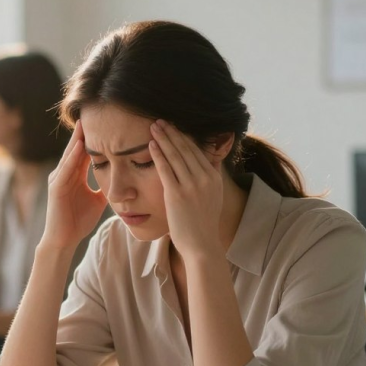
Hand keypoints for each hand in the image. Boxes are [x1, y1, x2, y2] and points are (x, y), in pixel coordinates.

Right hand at [41, 121, 107, 249]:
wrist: (63, 240)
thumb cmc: (77, 221)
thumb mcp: (97, 200)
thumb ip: (105, 187)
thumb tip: (120, 180)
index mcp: (75, 175)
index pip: (86, 151)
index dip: (96, 137)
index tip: (108, 122)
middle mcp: (64, 173)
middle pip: (77, 147)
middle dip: (85, 131)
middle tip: (95, 112)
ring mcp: (58, 179)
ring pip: (70, 154)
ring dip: (78, 139)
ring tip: (86, 122)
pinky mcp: (56, 188)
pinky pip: (65, 169)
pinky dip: (72, 157)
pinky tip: (80, 146)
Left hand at [148, 120, 224, 258]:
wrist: (202, 245)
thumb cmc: (203, 223)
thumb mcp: (214, 196)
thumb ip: (212, 177)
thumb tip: (212, 160)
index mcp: (213, 177)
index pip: (197, 151)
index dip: (184, 136)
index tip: (174, 126)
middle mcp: (204, 178)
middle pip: (186, 149)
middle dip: (172, 132)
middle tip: (161, 120)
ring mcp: (191, 186)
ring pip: (175, 155)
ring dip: (164, 138)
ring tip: (154, 126)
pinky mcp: (176, 195)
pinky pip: (165, 170)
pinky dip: (158, 155)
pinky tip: (151, 145)